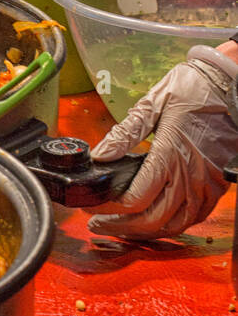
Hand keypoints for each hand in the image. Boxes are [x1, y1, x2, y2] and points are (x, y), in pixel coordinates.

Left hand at [87, 47, 237, 238]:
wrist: (231, 83)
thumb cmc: (194, 89)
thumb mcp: (152, 104)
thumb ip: (124, 133)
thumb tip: (100, 155)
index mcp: (170, 155)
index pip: (135, 199)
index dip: (108, 208)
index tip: (92, 205)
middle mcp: (190, 176)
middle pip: (151, 220)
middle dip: (120, 227)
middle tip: (98, 223)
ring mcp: (206, 185)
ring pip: (174, 225)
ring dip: (144, 232)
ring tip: (122, 227)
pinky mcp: (217, 186)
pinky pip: (194, 218)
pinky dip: (171, 226)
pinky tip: (155, 221)